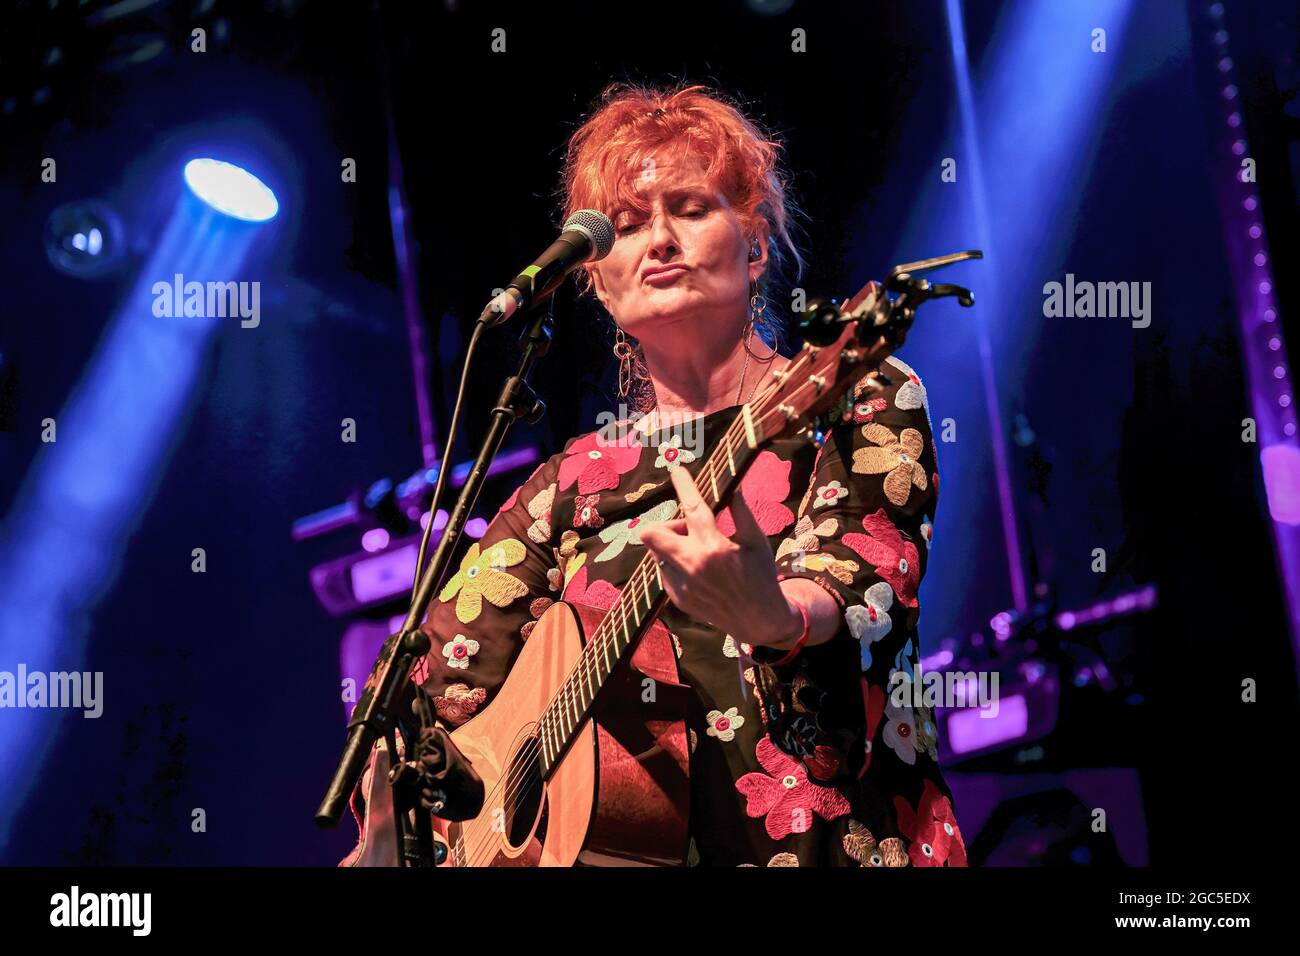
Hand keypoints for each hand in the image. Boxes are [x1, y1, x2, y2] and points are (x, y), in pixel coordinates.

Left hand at [638, 465, 804, 648]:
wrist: (759, 621)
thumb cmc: (761, 576)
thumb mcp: (756, 541)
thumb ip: (741, 511)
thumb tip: (732, 485)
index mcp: (714, 547)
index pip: (692, 508)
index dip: (684, 486)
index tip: (678, 471)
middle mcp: (692, 566)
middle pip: (650, 533)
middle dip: (665, 524)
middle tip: (688, 528)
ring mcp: (681, 585)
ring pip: (656, 553)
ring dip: (672, 545)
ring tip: (698, 551)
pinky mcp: (677, 599)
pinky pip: (664, 572)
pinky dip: (676, 564)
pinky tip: (699, 570)